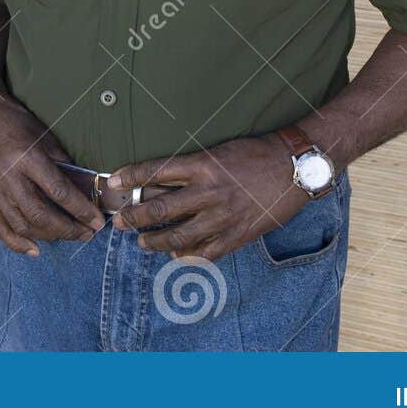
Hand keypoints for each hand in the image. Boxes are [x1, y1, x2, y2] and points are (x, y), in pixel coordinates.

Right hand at [0, 90, 101, 254]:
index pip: (59, 191)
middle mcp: (9, 177)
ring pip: (22, 225)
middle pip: (41, 214)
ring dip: (48, 236)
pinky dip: (16, 242)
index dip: (81, 209)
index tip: (96, 221)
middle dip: (68, 229)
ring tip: (68, 236)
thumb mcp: (45, 136)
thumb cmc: (15, 122)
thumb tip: (84, 187)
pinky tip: (34, 248)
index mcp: (28, 158)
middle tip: (86, 234)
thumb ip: (63, 163)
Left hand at [107, 135, 303, 260]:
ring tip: (143, 243)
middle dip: (134, 217)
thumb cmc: (254, 154)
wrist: (293, 167)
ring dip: (154, 242)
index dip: (130, 176)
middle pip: (159, 209)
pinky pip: (205, 253)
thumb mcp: (218, 152)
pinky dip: (186, 256)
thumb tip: (160, 183)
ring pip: (178, 237)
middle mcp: (208, 192)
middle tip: (119, 222)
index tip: (113, 180)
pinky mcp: (237, 235)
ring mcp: (222, 217)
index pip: (156, 171)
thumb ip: (191, 169)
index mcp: (202, 166)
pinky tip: (176, 255)